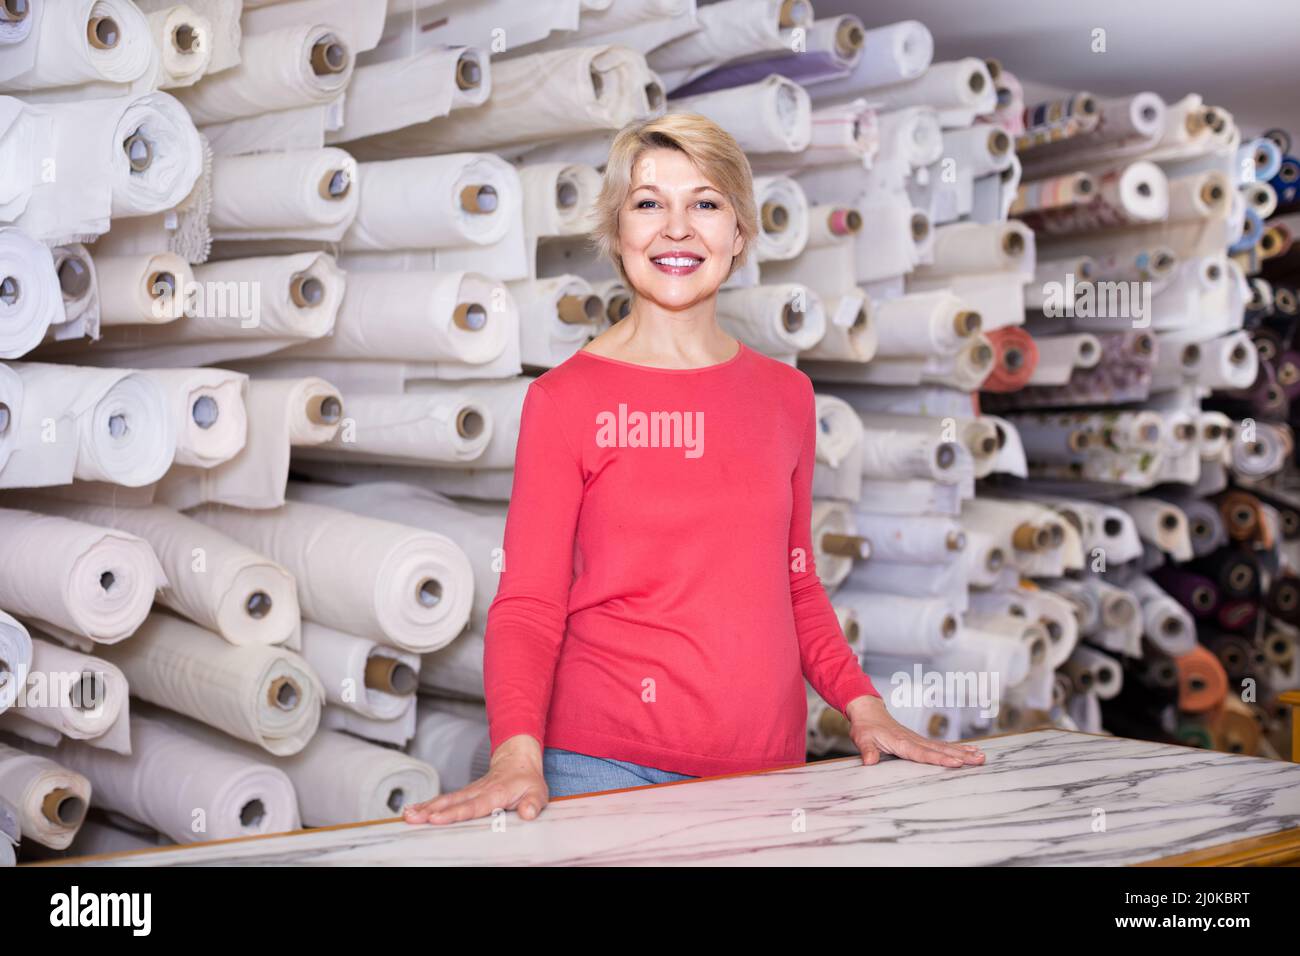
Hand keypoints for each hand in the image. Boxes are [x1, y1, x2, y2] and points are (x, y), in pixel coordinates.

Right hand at [402, 734, 548, 824]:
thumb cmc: (527, 780)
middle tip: (413, 818)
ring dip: (425, 807)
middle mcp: (478, 791)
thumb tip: (527, 814)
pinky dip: (427, 805)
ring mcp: (469, 791)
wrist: (517, 761)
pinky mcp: (464, 793)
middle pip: (452, 802)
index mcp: (496, 793)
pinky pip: (444, 800)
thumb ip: (533, 804)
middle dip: (431, 811)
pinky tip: (413, 811)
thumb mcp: (538, 792)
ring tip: (407, 816)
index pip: (473, 805)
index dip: (454, 813)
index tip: (437, 819)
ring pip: (444, 799)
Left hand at [843, 695, 985, 768]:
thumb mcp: (862, 739)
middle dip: (961, 755)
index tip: (956, 762)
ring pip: (944, 747)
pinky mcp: (920, 740)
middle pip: (941, 750)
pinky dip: (956, 748)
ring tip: (982, 757)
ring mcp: (919, 739)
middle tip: (980, 760)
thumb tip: (869, 761)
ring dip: (964, 752)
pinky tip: (970, 751)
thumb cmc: (866, 727)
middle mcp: (914, 740)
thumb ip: (867, 750)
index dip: (939, 758)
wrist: (868, 712)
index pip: (923, 753)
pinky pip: (941, 745)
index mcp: (901, 742)